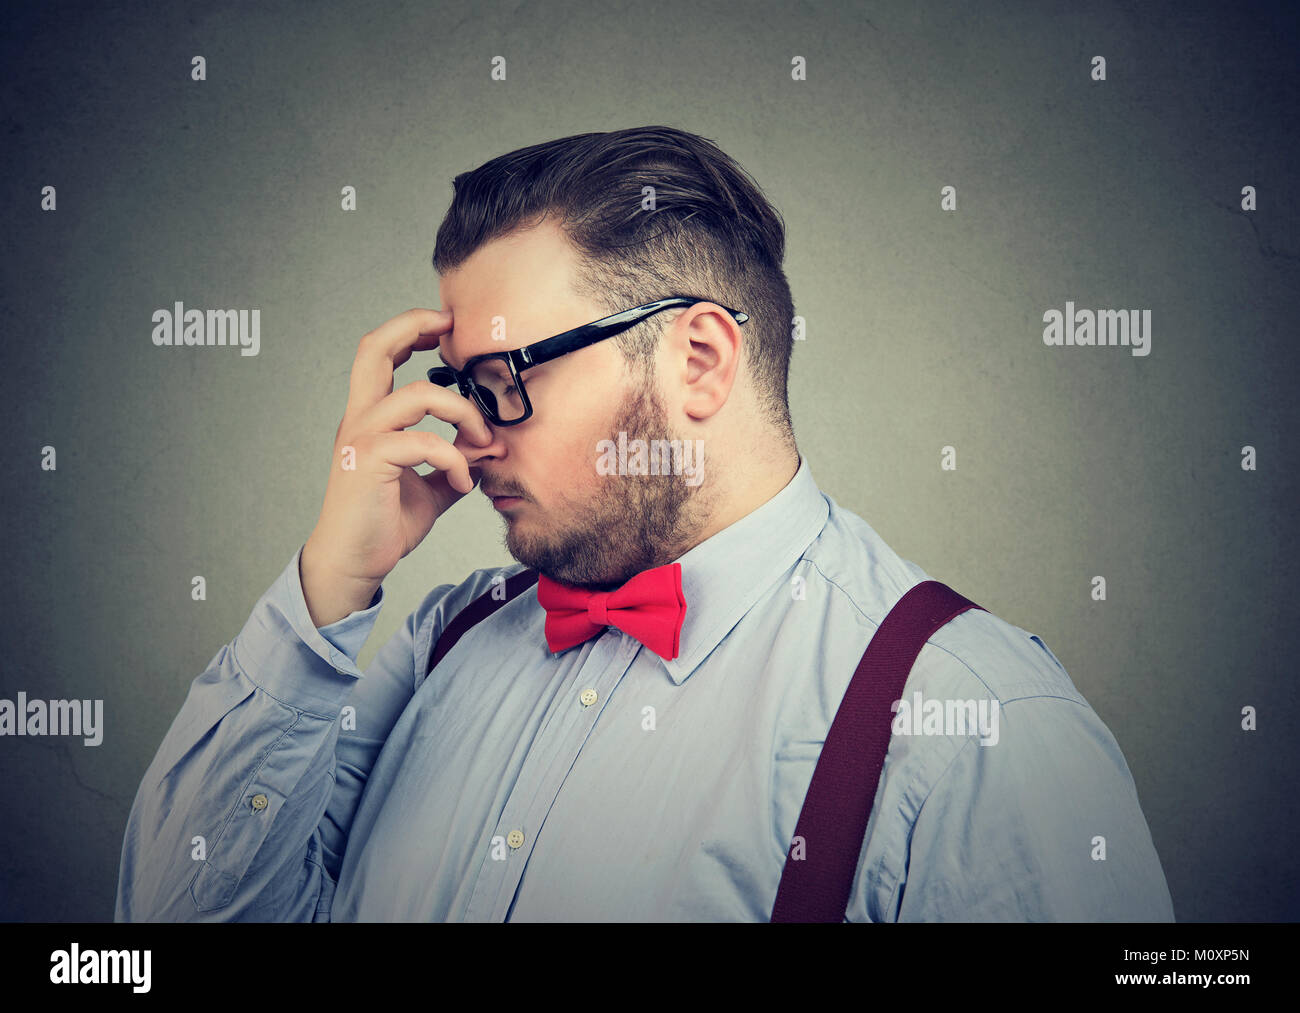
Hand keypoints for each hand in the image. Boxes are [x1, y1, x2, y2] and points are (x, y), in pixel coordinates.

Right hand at [300, 308, 494, 624]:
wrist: (352, 564)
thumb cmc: (383, 525)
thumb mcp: (428, 490)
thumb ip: (452, 465)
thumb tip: (486, 453)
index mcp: (370, 419)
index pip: (378, 355)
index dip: (407, 330)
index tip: (442, 326)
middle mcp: (360, 421)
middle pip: (373, 349)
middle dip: (413, 325)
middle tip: (452, 328)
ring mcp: (362, 439)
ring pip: (418, 396)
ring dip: (463, 414)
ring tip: (483, 443)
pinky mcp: (371, 463)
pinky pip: (424, 443)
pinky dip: (454, 459)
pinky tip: (464, 481)